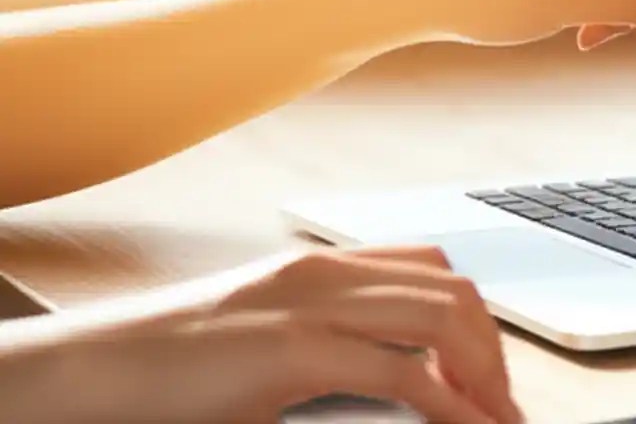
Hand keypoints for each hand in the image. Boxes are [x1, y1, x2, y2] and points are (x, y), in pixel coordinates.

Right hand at [0, 247, 518, 423]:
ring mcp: (311, 305)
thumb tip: (397, 373)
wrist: (94, 370)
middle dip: (494, 349)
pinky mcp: (293, 351)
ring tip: (495, 419)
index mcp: (321, 265)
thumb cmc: (174, 363)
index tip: (488, 371)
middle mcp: (325, 272)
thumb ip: (333, 340)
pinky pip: (404, 374)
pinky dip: (451, 406)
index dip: (476, 317)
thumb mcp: (267, 335)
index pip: (432, 267)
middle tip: (503, 405)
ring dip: (484, 373)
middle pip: (453, 289)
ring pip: (444, 318)